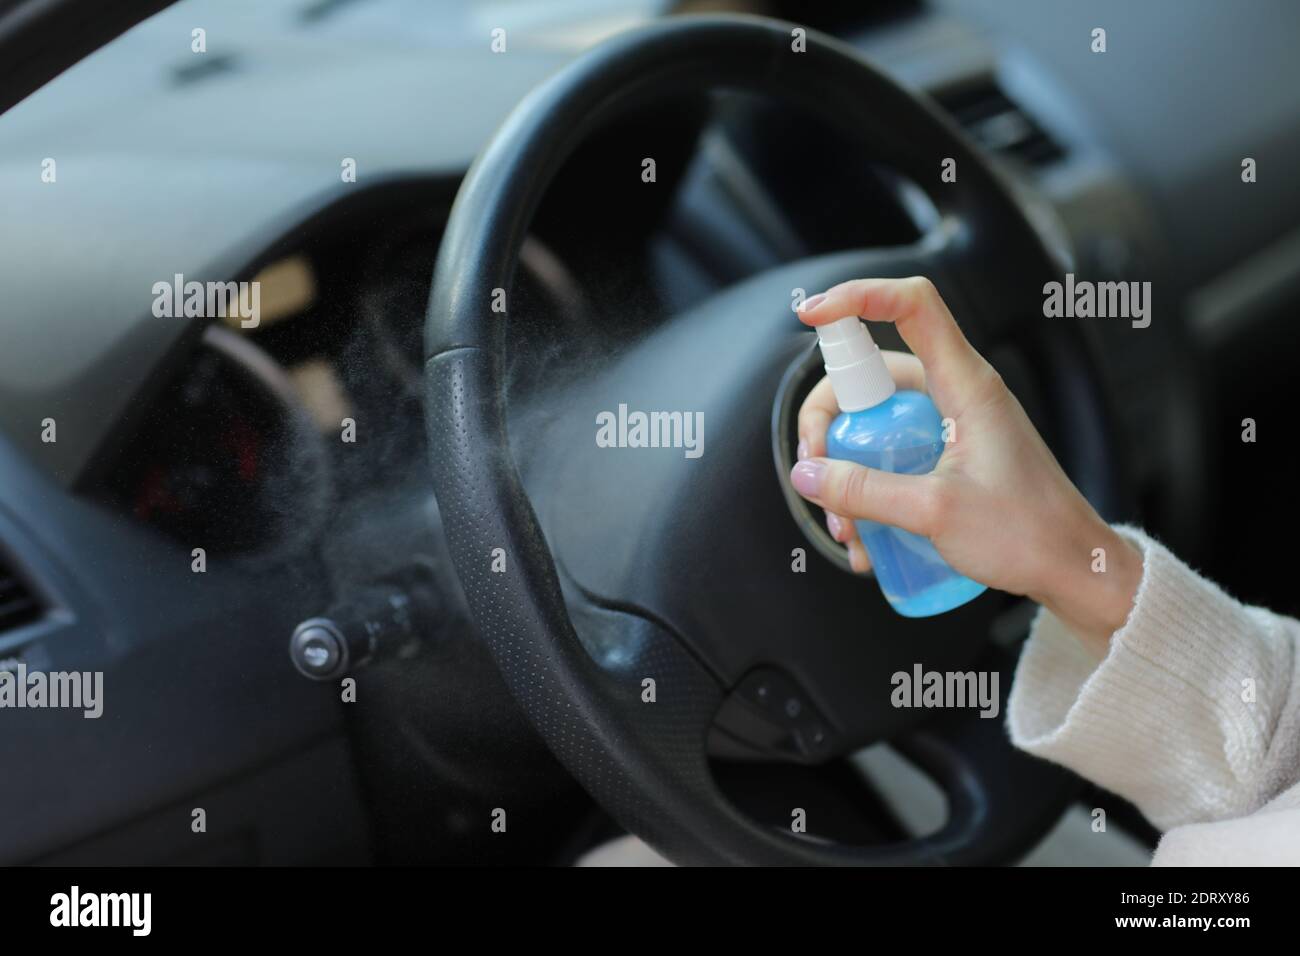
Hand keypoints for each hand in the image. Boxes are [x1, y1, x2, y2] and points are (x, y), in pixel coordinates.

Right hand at [791, 276, 1139, 654]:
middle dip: (830, 422)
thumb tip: (807, 474)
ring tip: (847, 527)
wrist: (1075, 570)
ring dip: (845, 470)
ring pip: (874, 424)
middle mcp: (956, 395)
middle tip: (816, 472)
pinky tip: (866, 541)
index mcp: (966, 385)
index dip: (859, 296)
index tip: (812, 315)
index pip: (912, 305)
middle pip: (871, 375)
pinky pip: (890, 457)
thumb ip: (866, 491)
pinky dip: (867, 492)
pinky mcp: (947, 458)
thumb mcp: (935, 512)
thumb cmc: (1029, 534)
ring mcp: (950, 427)